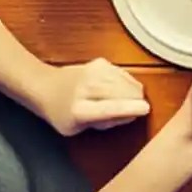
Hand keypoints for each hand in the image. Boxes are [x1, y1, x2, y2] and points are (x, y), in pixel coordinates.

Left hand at [33, 57, 149, 135]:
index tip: (145, 109)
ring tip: (124, 100)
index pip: (108, 109)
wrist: (47, 86)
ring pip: (129, 82)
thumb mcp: (77, 129)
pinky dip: (129, 83)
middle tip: (132, 111)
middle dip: (136, 102)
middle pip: (124, 93)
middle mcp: (87, 88)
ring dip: (134, 93)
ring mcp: (95, 72)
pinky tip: (120, 89)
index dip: (128, 108)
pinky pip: (126, 74)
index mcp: (78, 110)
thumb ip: (105, 122)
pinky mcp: (102, 62)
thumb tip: (132, 114)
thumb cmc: (62, 113)